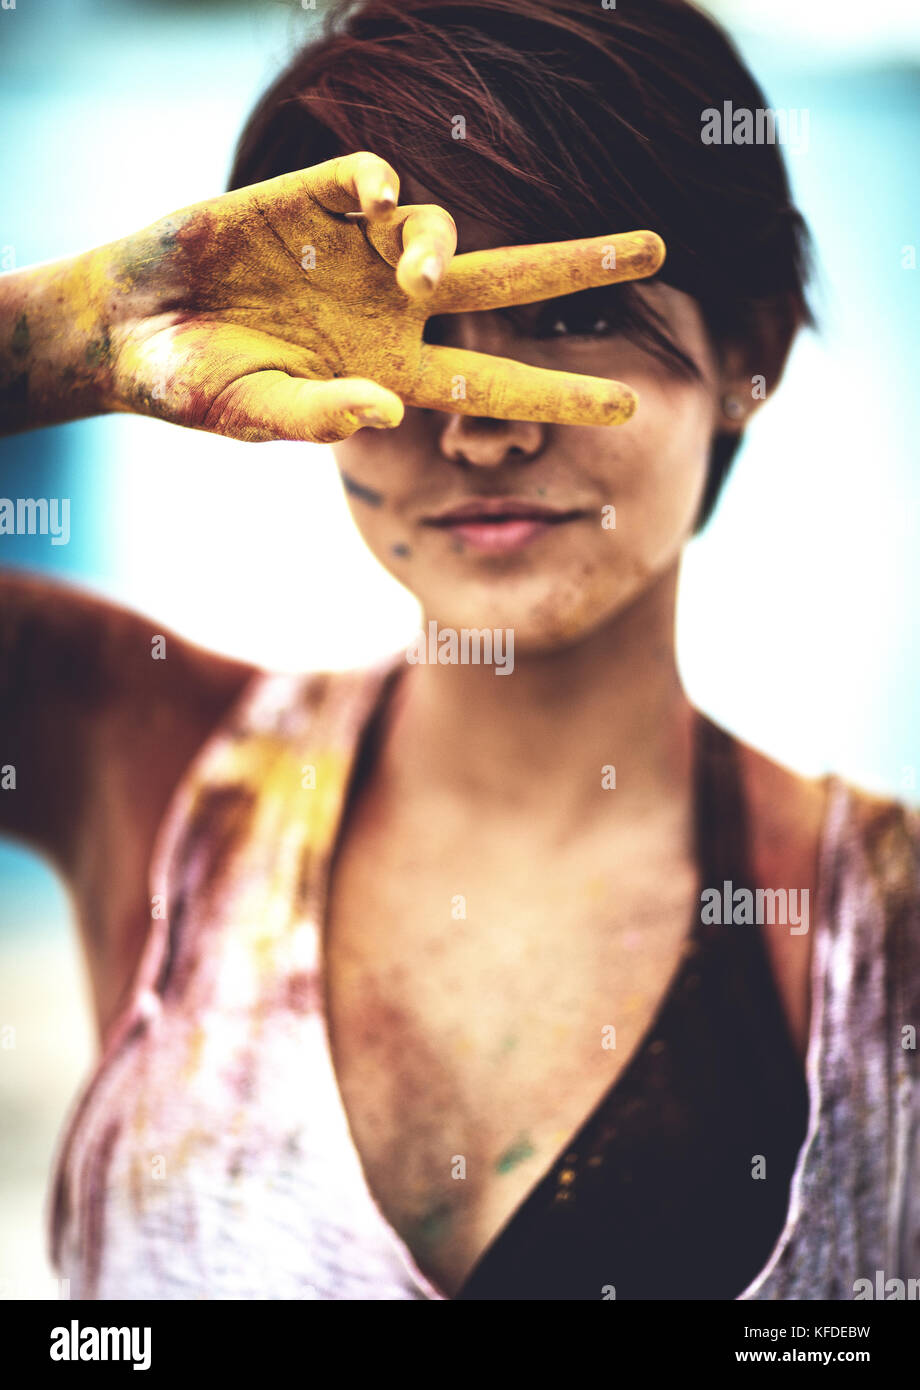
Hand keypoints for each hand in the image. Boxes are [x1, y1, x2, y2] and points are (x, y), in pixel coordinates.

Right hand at [21, 152, 665, 441]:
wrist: (127, 332)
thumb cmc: (194, 387)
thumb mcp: (253, 416)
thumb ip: (319, 417)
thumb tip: (388, 409)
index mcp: (388, 369)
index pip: (490, 380)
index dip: (558, 392)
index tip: (630, 404)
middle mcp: (387, 309)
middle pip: (502, 284)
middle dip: (577, 268)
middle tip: (655, 247)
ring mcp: (351, 255)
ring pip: (434, 227)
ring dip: (435, 239)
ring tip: (407, 262)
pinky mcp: (303, 203)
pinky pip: (359, 182)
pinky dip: (374, 187)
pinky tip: (366, 200)